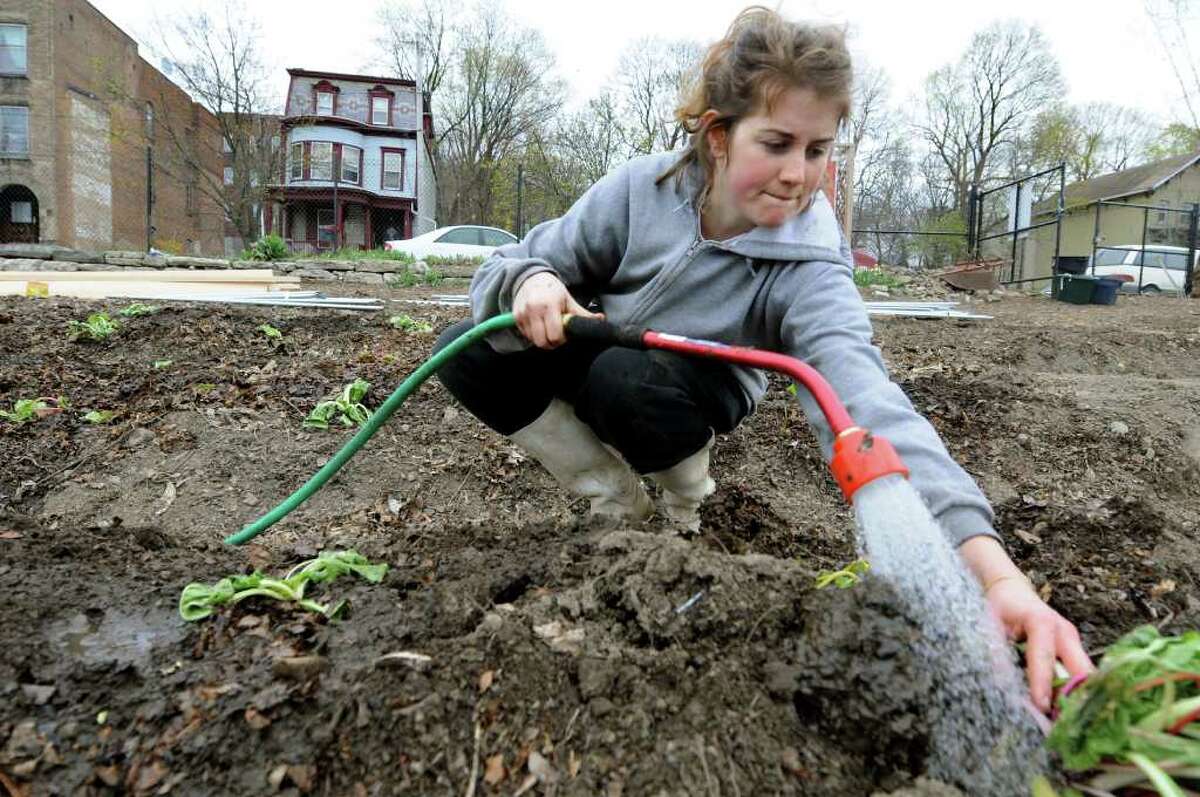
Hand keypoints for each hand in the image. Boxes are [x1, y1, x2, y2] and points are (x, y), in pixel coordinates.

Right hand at [512, 272, 602, 348]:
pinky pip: (526, 335)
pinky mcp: (516, 317)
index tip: (565, 333)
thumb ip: (582, 314)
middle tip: (557, 335)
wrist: (531, 278)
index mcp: (550, 305)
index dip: (562, 339)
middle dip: (552, 342)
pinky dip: (533, 335)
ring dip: (542, 339)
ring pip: (534, 341)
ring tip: (548, 328)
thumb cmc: (553, 290)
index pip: (555, 335)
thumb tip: (600, 320)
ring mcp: (523, 314)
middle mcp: (534, 310)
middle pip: (543, 342)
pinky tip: (539, 325)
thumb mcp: (569, 300)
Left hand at [985, 576, 1093, 712]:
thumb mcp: (989, 625)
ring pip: (1083, 675)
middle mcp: (1064, 632)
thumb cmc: (999, 607)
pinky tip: (1065, 712)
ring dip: (1076, 698)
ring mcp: (1072, 642)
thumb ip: (995, 652)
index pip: (1043, 657)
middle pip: (1079, 669)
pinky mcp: (1072, 650)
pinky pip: (1077, 675)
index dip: (1042, 683)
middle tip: (1065, 723)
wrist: (1011, 591)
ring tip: (1066, 723)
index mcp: (1042, 622)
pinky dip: (1073, 692)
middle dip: (1075, 696)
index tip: (1041, 706)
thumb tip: (1000, 683)